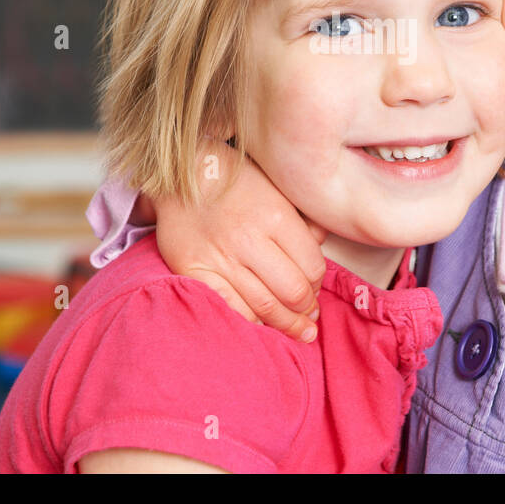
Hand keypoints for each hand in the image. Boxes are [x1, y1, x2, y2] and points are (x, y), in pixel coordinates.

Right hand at [154, 139, 327, 341]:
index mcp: (276, 217)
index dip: (318, 284)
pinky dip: (250, 322)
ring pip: (264, 307)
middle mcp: (249, 239)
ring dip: (286, 325)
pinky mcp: (193, 269)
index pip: (312, 267)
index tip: (315, 289)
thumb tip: (321, 245)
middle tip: (309, 317)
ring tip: (297, 331)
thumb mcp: (278, 188)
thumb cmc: (237, 180)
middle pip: (293, 292)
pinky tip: (262, 326)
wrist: (183, 172)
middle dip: (306, 310)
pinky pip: (229, 307)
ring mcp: (220, 257)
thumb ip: (302, 220)